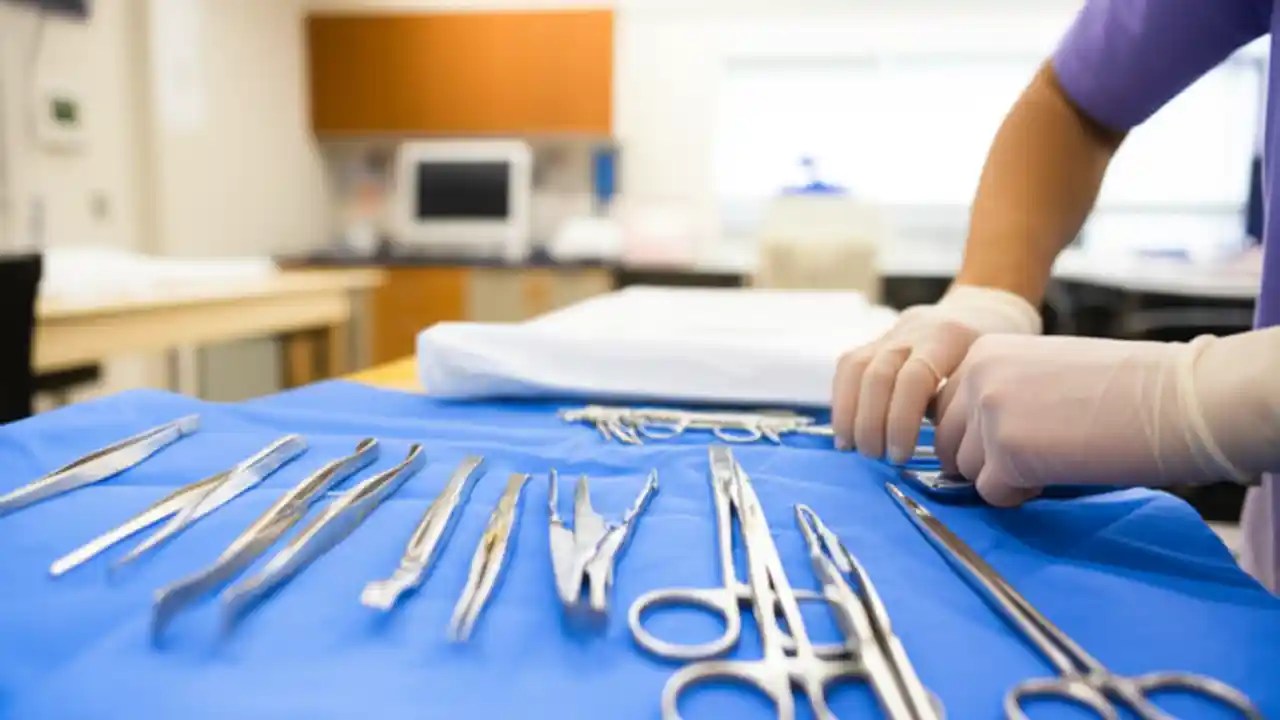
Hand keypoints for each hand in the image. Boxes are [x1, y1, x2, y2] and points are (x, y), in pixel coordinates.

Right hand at [831, 286, 1041, 463]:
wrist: (982, 311)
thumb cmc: (992, 355)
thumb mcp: (991, 374)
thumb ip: (964, 404)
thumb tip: (944, 453)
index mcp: (948, 337)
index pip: (913, 378)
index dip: (901, 420)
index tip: (901, 456)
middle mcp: (912, 331)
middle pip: (877, 374)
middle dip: (871, 422)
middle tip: (878, 457)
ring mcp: (889, 334)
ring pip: (854, 368)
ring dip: (848, 413)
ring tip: (854, 448)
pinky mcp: (873, 342)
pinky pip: (847, 368)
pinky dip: (841, 402)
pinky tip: (845, 432)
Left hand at [934, 334, 1249, 505]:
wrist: (1178, 398)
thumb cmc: (1120, 389)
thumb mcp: (1040, 373)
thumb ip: (997, 395)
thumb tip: (963, 445)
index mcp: (981, 352)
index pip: (944, 411)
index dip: (976, 435)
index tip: (1018, 436)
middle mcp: (975, 377)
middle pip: (947, 443)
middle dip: (984, 460)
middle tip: (1038, 454)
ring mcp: (988, 413)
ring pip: (967, 472)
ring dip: (1003, 477)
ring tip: (1055, 456)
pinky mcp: (1006, 452)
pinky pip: (991, 494)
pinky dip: (1021, 495)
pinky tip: (1060, 469)